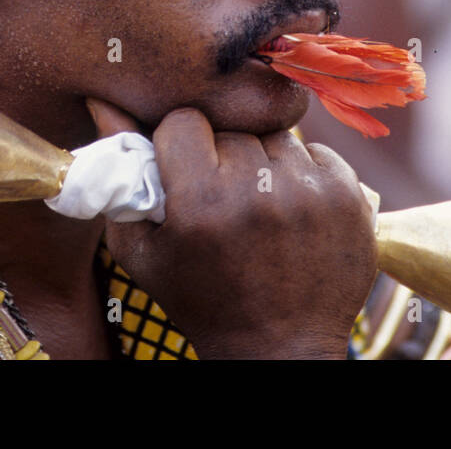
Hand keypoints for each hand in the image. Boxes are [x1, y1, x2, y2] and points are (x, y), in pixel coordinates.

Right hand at [86, 99, 377, 358]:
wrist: (280, 349)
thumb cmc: (202, 301)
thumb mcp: (144, 249)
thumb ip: (122, 175)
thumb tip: (101, 102)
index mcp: (201, 200)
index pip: (185, 119)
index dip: (180, 141)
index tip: (184, 166)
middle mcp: (257, 189)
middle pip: (232, 128)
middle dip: (222, 153)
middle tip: (221, 193)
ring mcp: (308, 191)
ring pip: (275, 136)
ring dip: (264, 161)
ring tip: (259, 203)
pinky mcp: (348, 195)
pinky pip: (316, 152)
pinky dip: (304, 173)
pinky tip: (292, 209)